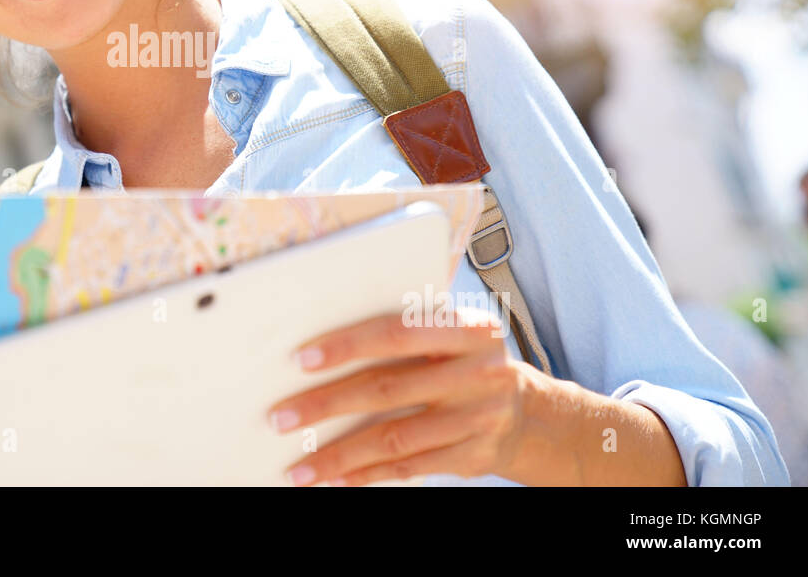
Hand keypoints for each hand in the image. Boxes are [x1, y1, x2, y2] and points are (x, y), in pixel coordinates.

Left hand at [266, 306, 532, 485]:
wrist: (527, 411)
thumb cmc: (465, 360)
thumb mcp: (452, 332)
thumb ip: (404, 331)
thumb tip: (320, 349)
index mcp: (469, 328)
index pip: (397, 332)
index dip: (347, 346)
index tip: (300, 361)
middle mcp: (479, 372)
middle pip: (386, 389)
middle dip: (325, 404)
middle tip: (281, 417)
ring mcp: (479, 418)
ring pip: (393, 438)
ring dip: (338, 454)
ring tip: (298, 466)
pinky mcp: (474, 456)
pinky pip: (409, 467)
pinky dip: (366, 475)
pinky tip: (334, 478)